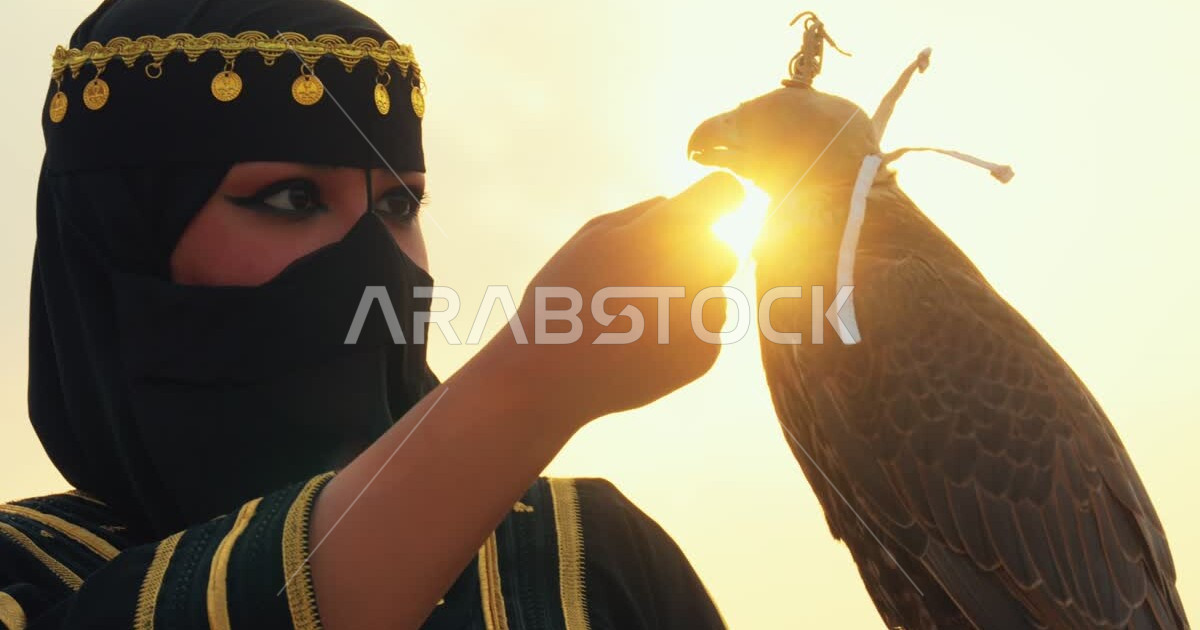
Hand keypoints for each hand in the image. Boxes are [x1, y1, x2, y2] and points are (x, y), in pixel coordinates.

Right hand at [486, 172, 744, 424]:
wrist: (552, 378)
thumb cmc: (563, 298)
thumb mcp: (590, 238)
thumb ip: (642, 215)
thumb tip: (679, 206)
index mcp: (661, 234)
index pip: (725, 193)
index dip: (716, 197)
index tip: (708, 207)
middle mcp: (693, 272)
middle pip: (723, 247)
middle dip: (695, 257)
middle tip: (647, 280)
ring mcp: (703, 317)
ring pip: (713, 291)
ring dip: (686, 298)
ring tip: (633, 319)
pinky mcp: (707, 353)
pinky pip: (706, 328)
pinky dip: (681, 332)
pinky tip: (641, 344)